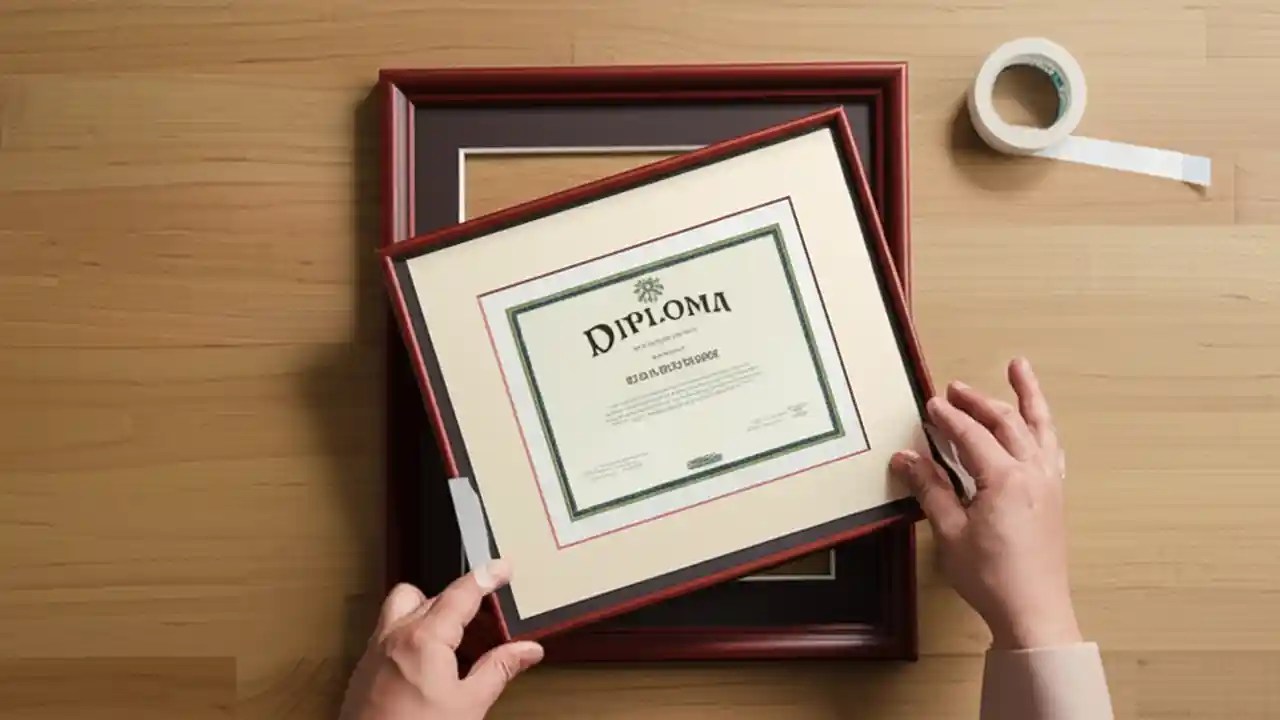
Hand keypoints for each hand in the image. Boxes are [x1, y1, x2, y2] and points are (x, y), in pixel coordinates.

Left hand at [339, 560, 543, 719]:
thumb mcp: (469, 704)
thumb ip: (499, 670)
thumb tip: (526, 650)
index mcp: (424, 639)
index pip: (462, 593)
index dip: (486, 577)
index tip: (502, 568)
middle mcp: (395, 636)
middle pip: (431, 595)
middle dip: (460, 598)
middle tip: (487, 613)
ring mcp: (375, 650)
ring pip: (402, 606)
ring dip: (428, 608)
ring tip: (454, 632)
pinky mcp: (364, 668)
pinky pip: (388, 631)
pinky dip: (410, 631)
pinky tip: (428, 659)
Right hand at [891, 357, 1079, 649]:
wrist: (1033, 611)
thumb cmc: (991, 577)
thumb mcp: (950, 532)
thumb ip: (930, 489)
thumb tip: (905, 457)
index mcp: (1006, 478)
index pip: (971, 435)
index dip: (948, 418)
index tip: (930, 405)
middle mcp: (1033, 473)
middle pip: (1005, 423)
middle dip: (979, 401)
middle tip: (955, 388)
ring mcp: (1049, 483)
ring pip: (1039, 427)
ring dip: (1026, 397)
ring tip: (1019, 369)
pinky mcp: (1055, 496)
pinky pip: (1051, 448)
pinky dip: (1043, 428)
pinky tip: (1037, 424)